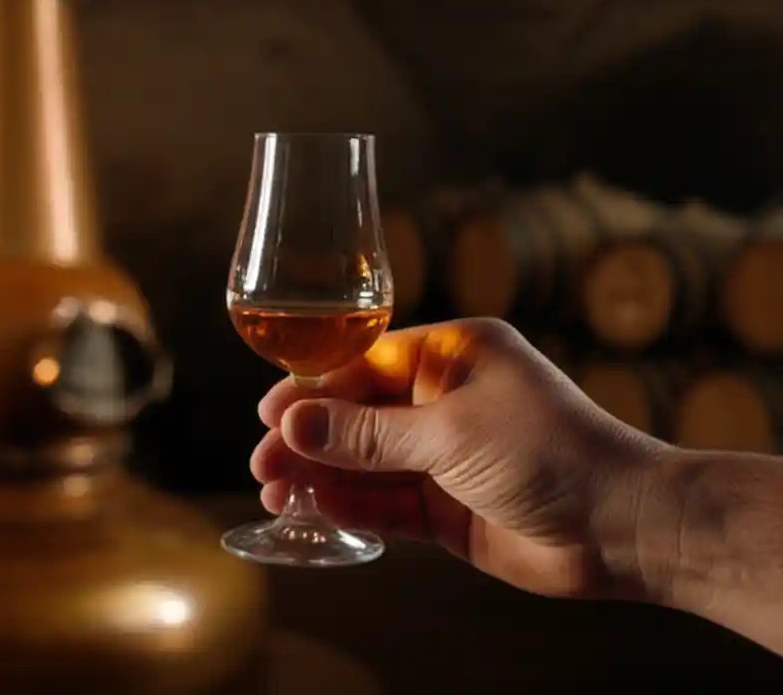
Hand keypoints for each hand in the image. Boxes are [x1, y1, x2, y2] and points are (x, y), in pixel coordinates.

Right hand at [252, 318, 665, 599]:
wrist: (621, 528)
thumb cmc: (550, 454)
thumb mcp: (449, 433)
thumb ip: (366, 434)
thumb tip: (292, 424)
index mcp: (452, 355)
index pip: (363, 364)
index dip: (312, 389)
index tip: (268, 414)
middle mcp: (444, 399)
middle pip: (356, 415)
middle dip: (308, 440)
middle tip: (263, 465)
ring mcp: (445, 454)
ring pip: (364, 462)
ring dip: (321, 477)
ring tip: (276, 495)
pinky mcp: (446, 506)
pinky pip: (385, 502)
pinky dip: (350, 506)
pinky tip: (316, 510)